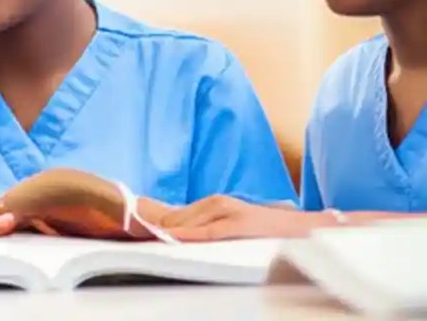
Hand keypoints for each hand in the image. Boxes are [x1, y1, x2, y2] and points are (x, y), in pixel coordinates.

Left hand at [158, 196, 324, 240]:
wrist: (300, 226)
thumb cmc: (264, 229)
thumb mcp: (232, 222)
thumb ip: (210, 225)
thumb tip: (180, 234)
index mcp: (214, 203)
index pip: (177, 213)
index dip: (158, 223)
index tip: (140, 229)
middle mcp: (218, 202)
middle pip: (179, 216)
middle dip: (161, 226)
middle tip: (142, 233)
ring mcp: (229, 211)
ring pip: (191, 222)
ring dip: (171, 230)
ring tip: (152, 236)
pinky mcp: (240, 222)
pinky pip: (210, 230)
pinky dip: (191, 234)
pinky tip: (176, 238)